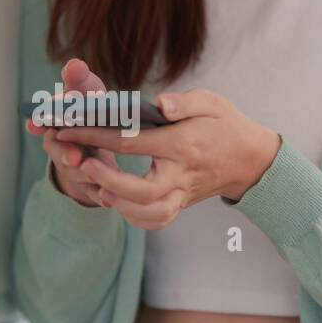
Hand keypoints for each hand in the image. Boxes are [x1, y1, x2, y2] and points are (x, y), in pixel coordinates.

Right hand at [24, 57, 119, 207]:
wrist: (102, 147)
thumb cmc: (94, 113)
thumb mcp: (90, 93)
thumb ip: (80, 81)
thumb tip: (74, 65)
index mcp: (57, 120)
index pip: (44, 119)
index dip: (39, 121)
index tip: (35, 123)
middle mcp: (60, 145)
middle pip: (57, 150)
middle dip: (64, 153)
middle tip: (74, 156)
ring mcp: (73, 168)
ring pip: (76, 172)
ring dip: (85, 173)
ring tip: (97, 174)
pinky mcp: (90, 186)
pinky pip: (93, 193)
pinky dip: (99, 195)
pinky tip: (107, 198)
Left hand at [52, 86, 280, 229]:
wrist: (250, 160)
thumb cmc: (226, 126)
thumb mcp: (211, 103)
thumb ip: (184, 102)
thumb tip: (159, 103)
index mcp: (182, 144)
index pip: (133, 142)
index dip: (97, 135)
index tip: (70, 128)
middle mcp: (181, 174)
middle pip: (142, 189)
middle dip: (108, 179)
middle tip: (83, 164)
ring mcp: (181, 193)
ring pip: (150, 212)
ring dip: (120, 203)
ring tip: (97, 185)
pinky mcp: (181, 204)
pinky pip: (157, 220)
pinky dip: (134, 217)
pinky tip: (116, 200)